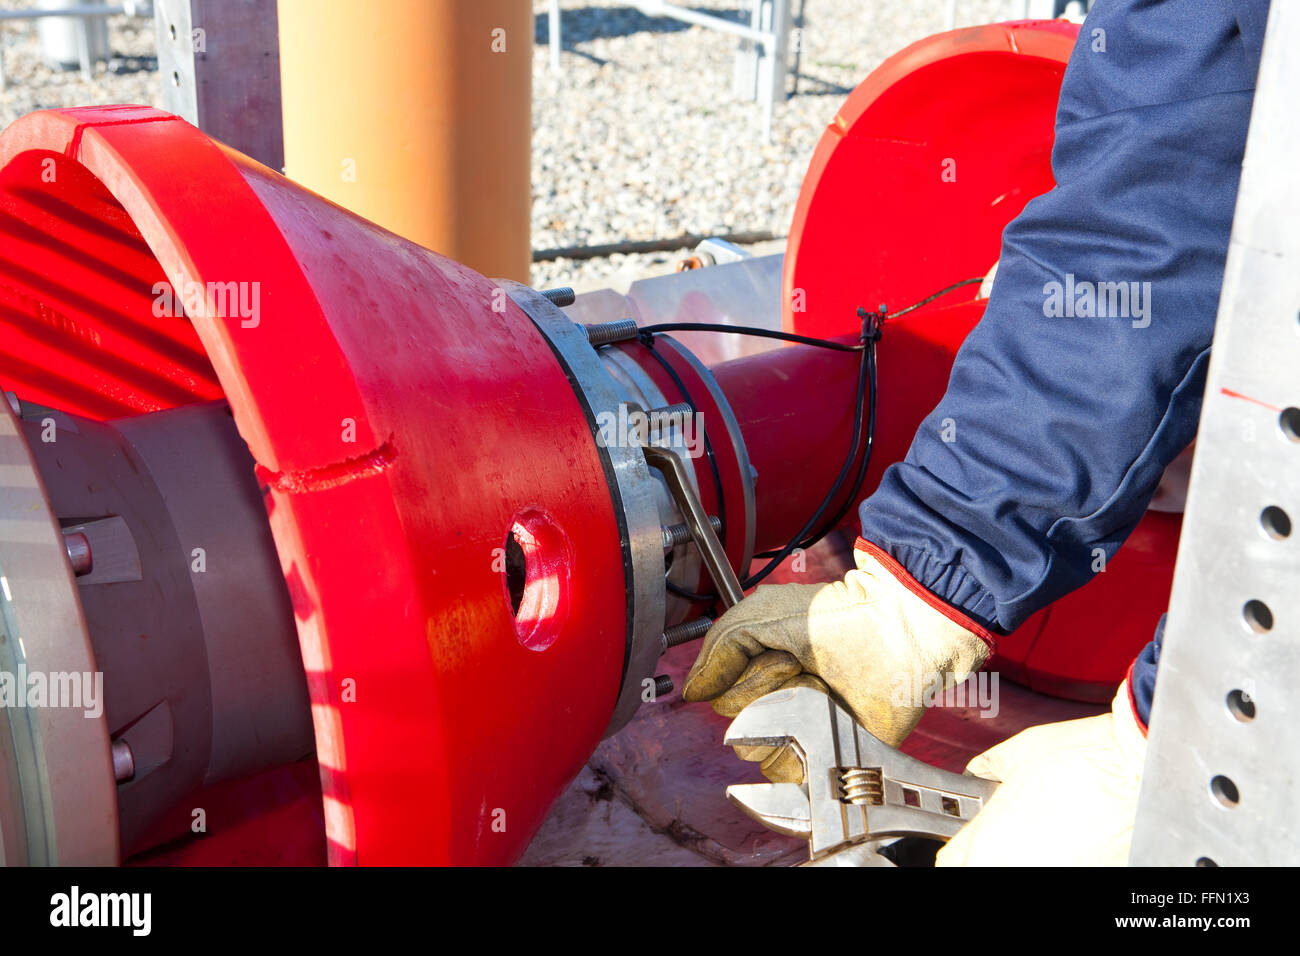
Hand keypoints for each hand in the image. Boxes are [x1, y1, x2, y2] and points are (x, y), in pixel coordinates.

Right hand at [683, 545, 991, 781]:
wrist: (890, 632)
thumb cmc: (833, 616)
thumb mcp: (757, 616)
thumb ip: (717, 648)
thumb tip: (692, 691)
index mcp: (759, 674)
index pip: (721, 699)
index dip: (744, 678)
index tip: (776, 654)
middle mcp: (778, 706)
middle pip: (737, 727)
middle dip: (766, 690)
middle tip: (799, 664)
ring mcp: (803, 733)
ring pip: (760, 752)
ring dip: (789, 712)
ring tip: (820, 687)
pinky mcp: (828, 756)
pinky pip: (791, 770)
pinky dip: (808, 738)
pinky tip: (832, 712)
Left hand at [936, 680, 1145, 865]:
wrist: (1142, 766)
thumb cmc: (1086, 757)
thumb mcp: (1015, 753)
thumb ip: (986, 770)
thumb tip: (979, 773)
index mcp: (987, 844)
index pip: (950, 863)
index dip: (958, 848)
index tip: (967, 839)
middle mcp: (1017, 870)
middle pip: (985, 868)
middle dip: (992, 852)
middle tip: (1010, 831)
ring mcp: (1055, 877)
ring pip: (1025, 870)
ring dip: (1028, 856)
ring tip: (1049, 830)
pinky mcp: (1091, 877)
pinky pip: (1061, 869)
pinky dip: (1062, 856)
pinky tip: (1074, 838)